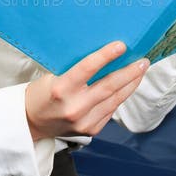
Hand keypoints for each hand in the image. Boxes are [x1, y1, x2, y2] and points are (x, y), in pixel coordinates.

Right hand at [25, 41, 148, 142]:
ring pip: (115, 99)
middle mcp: (74, 107)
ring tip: (141, 70)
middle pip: (109, 86)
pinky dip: (120, 96)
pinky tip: (128, 86)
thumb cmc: (42, 94)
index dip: (106, 56)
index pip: (87, 69)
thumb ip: (76, 70)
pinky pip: (111, 110)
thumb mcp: (52, 77)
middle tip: (143, 60)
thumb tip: (104, 56)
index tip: (122, 45)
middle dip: (129, 72)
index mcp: (60, 89)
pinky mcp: (92, 130)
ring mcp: (84, 121)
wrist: (31, 123)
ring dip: (130, 83)